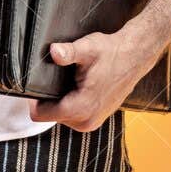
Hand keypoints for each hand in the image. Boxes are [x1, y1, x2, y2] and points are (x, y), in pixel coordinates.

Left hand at [28, 25, 162, 131]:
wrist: (135, 56)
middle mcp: (86, 121)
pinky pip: (73, 116)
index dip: (35, 99)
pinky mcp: (96, 119)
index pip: (41, 115)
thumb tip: (53, 51)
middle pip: (50, 116)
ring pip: (61, 116)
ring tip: (71, 82)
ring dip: (62, 101)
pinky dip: (72, 104)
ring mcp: (92, 122)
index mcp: (81, 108)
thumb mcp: (88, 48)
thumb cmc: (112, 52)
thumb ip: (68, 52)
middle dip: (50, 99)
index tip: (38, 83)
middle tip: (58, 78)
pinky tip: (79, 88)